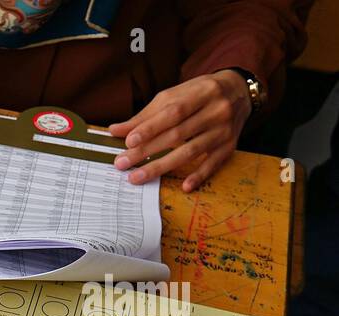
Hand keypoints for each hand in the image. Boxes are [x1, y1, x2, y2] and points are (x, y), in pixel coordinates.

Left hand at [108, 71, 251, 191]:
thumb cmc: (198, 94)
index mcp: (202, 92)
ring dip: (162, 166)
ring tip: (137, 177)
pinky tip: (185, 186)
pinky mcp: (230, 146)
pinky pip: (214, 163)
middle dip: (147, 151)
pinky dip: (199, 175)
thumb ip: (146, 115)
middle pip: (178, 134)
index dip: (151, 127)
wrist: (239, 91)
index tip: (129, 141)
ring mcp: (224, 130)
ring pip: (191, 151)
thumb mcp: (175, 96)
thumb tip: (115, 130)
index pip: (173, 111)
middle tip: (122, 163)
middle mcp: (216, 110)